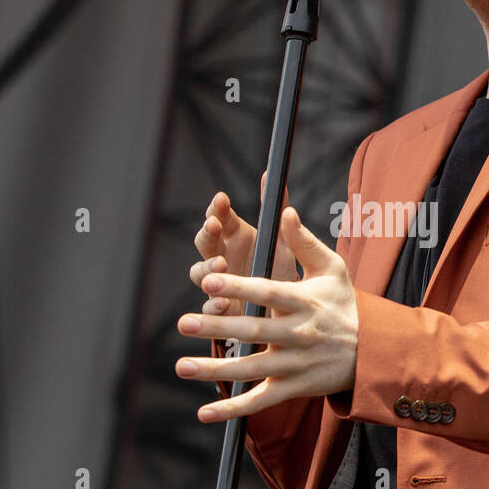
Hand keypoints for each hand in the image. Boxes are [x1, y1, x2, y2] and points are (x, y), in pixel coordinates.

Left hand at [177, 206, 358, 420]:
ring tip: (181, 365)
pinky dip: (234, 410)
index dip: (239, 287)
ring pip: (251, 369)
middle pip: (253, 331)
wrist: (373, 352)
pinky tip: (204, 413)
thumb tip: (284, 211)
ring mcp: (294, 364)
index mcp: (304, 302)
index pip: (268, 292)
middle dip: (217, 326)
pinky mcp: (293, 388)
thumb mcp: (333, 269)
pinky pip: (261, 401)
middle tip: (183, 322)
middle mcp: (298, 334)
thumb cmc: (346, 305)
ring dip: (215, 369)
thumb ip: (305, 242)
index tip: (210, 279)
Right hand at [189, 178, 298, 324]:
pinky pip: (209, 307)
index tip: (222, 199)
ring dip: (207, 267)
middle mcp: (223, 257)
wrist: (287, 312)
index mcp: (236, 238)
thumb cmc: (281, 271)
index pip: (221, 218)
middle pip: (206, 241)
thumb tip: (271, 176)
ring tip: (221, 265)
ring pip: (200, 272)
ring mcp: (218, 283)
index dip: (218, 208)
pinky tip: (222, 302)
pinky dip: (213, 305)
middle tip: (214, 226)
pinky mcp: (221, 310)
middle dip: (207, 232)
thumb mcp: (282, 240)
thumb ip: (277, 209)